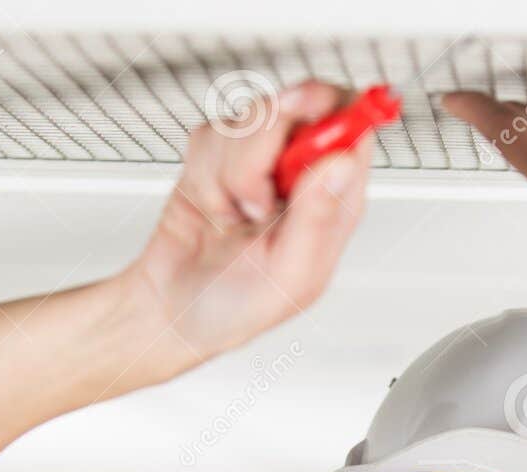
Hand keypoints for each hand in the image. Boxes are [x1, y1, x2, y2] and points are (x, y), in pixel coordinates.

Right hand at [129, 80, 372, 373]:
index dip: (335, 112)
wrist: (172, 311)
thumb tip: (342, 163)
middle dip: (267, 148)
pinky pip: (209, 134)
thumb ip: (318, 218)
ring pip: (250, 117)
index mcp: (335, 199)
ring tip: (236, 218)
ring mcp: (259, 161)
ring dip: (232, 174)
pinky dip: (204, 177)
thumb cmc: (239, 308)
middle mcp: (302, 174)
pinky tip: (216, 211)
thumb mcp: (289, 276)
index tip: (304, 125)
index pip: (355, 126)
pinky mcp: (217, 157)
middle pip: (301, 105)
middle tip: (260, 194)